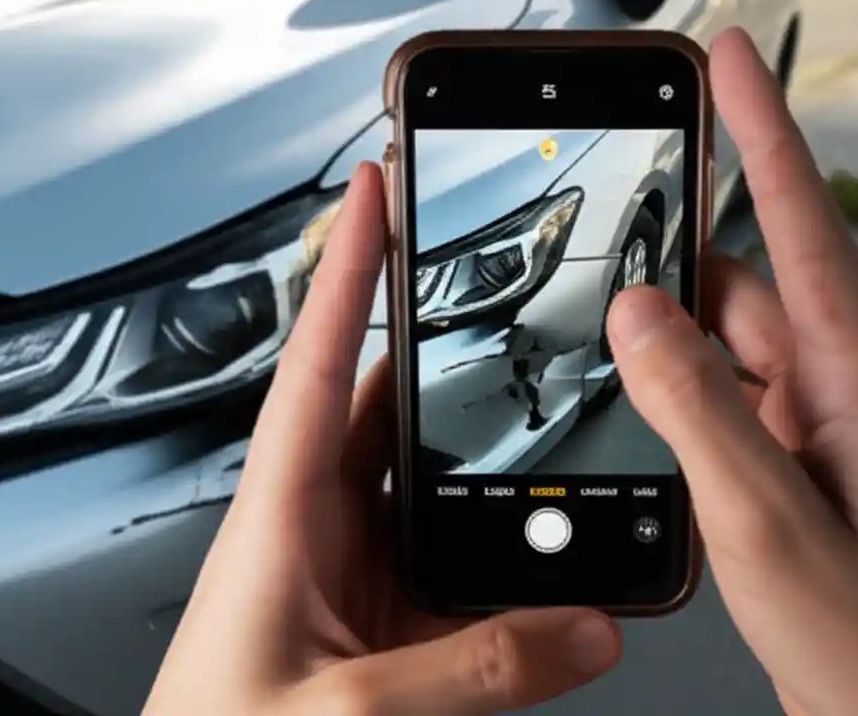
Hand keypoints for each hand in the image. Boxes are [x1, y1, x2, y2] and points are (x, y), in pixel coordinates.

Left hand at [143, 164, 621, 715]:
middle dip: (444, 360)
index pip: (315, 362)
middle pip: (392, 413)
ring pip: (436, 493)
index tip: (376, 193)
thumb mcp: (341, 710)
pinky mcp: (385, 628)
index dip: (350, 269)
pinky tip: (547, 579)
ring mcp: (355, 578)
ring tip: (556, 453)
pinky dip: (506, 569)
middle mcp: (317, 531)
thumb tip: (579, 632)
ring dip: (489, 478)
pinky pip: (459, 574)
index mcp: (278, 515)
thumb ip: (465, 672)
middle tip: (502, 306)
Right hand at [607, 29, 857, 715]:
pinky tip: (644, 404)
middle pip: (751, 275)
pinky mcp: (792, 454)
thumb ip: (698, 408)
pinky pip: (726, 386)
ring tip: (616, 342)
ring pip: (731, 334)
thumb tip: (639, 313)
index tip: (727, 58)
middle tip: (615, 223)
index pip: (803, 222)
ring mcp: (819, 419)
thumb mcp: (764, 520)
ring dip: (673, 333)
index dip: (763, 129)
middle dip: (681, 247)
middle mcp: (845, 384)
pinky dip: (680, 383)